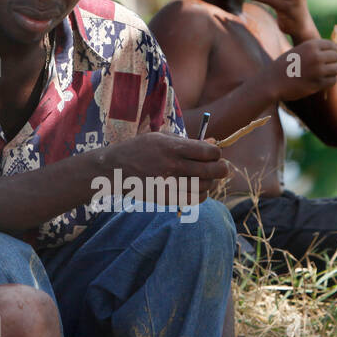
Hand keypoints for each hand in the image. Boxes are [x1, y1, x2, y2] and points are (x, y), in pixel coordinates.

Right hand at [104, 131, 231, 199]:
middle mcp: (173, 165)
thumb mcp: (161, 137)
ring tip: (205, 177)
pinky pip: (194, 199)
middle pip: (212, 170)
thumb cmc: (140, 149)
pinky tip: (197, 189)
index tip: (214, 154)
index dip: (216, 153)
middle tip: (220, 167)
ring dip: (211, 182)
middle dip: (221, 168)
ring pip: (206, 186)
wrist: (115, 169)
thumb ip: (188, 140)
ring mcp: (170, 183)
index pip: (209, 152)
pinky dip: (201, 195)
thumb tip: (214, 140)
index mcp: (172, 147)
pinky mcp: (166, 198)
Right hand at [259, 39, 336, 102]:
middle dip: (332, 62)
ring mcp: (318, 71)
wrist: (272, 82)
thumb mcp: (298, 51)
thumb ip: (313, 49)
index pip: (332, 45)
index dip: (331, 51)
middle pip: (336, 57)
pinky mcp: (318, 84)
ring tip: (323, 74)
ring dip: (332, 72)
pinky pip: (333, 81)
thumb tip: (336, 49)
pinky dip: (329, 81)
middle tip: (323, 67)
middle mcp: (316, 56)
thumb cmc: (284, 66)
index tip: (327, 57)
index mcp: (311, 45)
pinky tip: (320, 82)